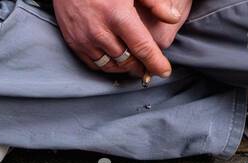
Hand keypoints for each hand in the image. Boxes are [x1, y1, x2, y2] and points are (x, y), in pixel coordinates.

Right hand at [52, 0, 181, 77]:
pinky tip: (115, 58)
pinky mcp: (74, 43)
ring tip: (133, 61)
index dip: (156, 63)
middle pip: (128, 61)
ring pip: (112, 66)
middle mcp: (100, 32)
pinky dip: (108, 65)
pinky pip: (95, 64)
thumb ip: (154, 2)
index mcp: (118, 16)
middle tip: (148, 63)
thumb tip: (172, 18)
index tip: (165, 71)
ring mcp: (85, 40)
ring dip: (125, 66)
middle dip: (141, 65)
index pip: (142, 48)